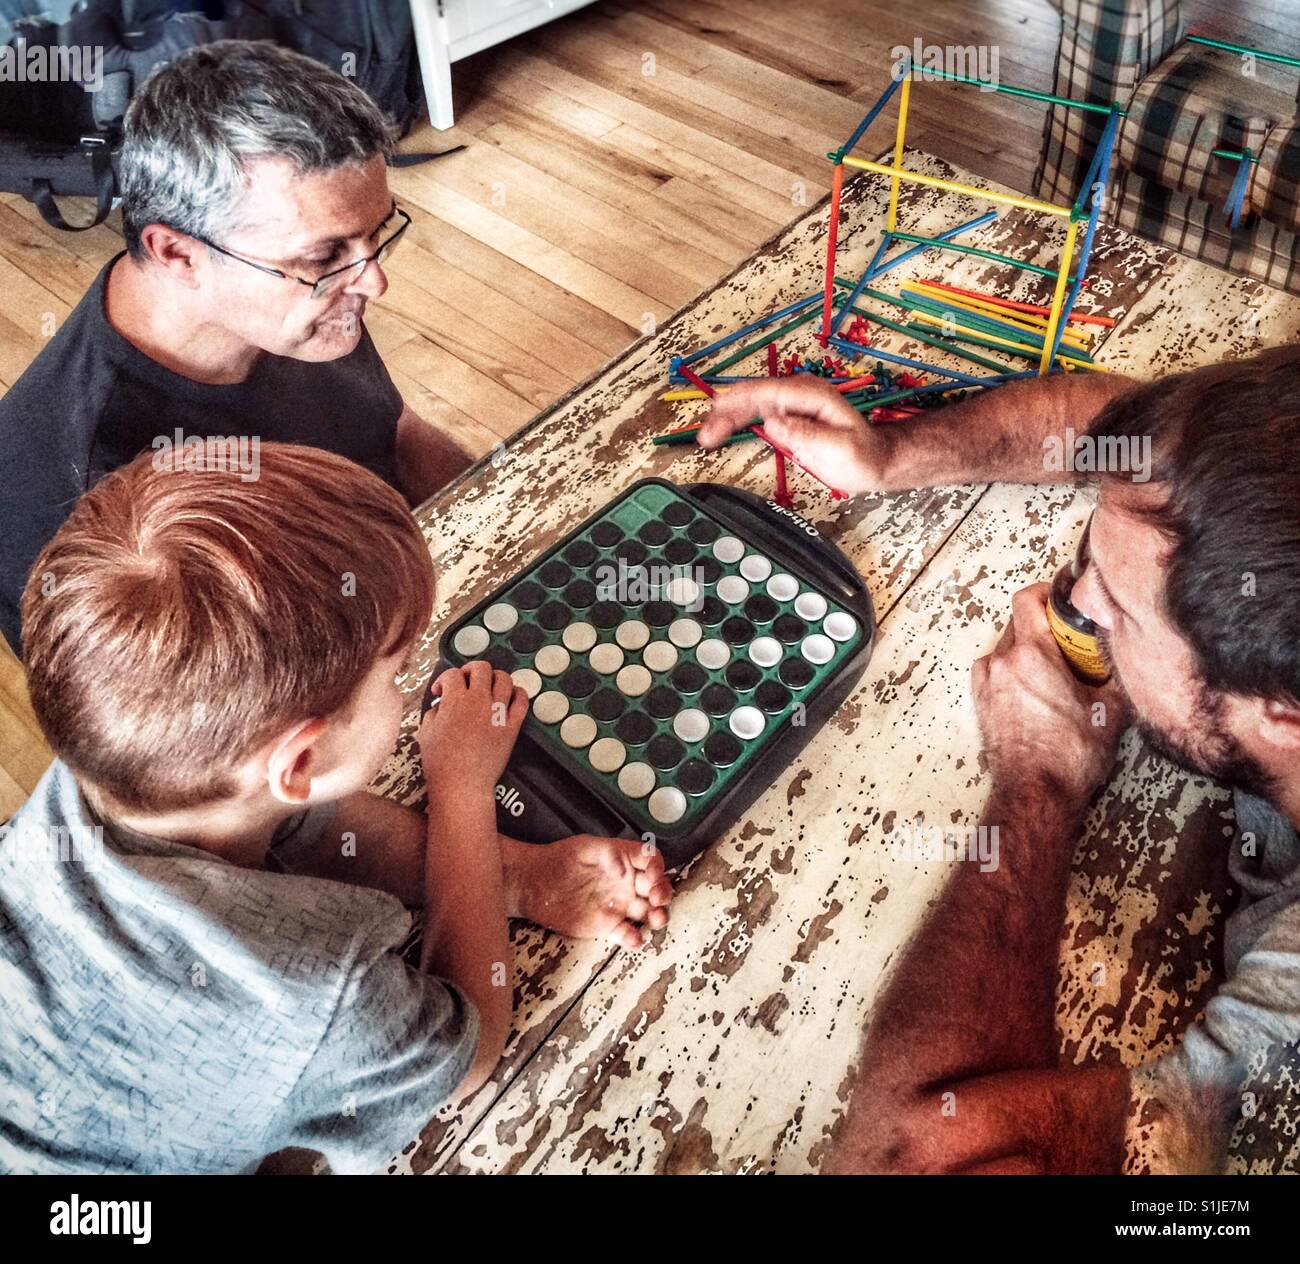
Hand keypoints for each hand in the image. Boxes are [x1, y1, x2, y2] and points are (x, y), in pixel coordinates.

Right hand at [419, 662, 527, 798]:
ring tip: (488, 688)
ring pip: (504, 679)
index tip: (441, 691)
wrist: (462, 784)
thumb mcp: (426, 732)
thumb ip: (433, 712)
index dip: (443, 680)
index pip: (452, 674)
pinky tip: (510, 696)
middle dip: (470, 671)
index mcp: (455, 700)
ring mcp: (498, 712)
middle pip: (481, 668)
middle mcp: (479, 700)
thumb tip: (441, 705)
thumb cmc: (440, 762)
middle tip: (466, 682)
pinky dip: (517, 693)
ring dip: (494, 678)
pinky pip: (522, 700)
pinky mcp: (512, 725)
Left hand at [512, 834, 672, 948]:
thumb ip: (608, 854)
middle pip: (656, 888)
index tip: (652, 875)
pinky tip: (632, 937)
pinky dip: (634, 938)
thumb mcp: (584, 847)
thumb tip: (624, 868)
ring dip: (656, 917)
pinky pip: (627, 934)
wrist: (533, 883)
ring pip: (648, 912)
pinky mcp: (607, 926)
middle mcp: (626, 882)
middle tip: (658, 900)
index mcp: (624, 860)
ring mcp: (618, 905)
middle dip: (663, 893)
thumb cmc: (558, 860)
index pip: (651, 860)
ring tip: (655, 919)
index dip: (657, 867)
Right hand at [695, 376, 894, 494]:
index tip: (717, 416)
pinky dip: (736, 420)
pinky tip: (722, 429)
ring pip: (749, 402)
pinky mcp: (787, 415)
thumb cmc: (862, 456)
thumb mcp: (838, 448)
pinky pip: (755, 412)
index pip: (766, 392)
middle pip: (752, 395)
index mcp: (811, 396)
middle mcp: (799, 393)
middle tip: (706, 435)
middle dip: (725, 412)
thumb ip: (806, 434)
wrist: (875, 460)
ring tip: (707, 435)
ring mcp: (791, 403)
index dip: (738, 402)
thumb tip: (774, 421)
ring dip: (726, 416)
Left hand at [971, 582, 1129, 807]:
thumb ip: (1114, 673)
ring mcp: (986, 685)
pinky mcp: (980, 704)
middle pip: (1017, 622)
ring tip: (1052, 668)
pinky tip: (1031, 687)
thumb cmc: (1069, 757)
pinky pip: (992, 672)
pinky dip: (1009, 671)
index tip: (1061, 597)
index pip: (1028, 599)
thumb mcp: (1109, 710)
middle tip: (1068, 640)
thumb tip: (1123, 653)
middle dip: (1042, 625)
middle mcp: (1002, 664)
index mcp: (1032, 655)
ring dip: (1024, 649)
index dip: (1046, 591)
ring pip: (1003, 648)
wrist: (1037, 793)